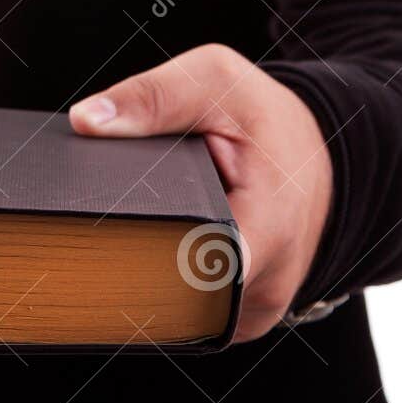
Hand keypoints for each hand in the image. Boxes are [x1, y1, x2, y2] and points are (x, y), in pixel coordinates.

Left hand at [69, 44, 333, 342]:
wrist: (315, 161)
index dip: (144, 255)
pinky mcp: (236, 320)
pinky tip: (150, 242)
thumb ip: (153, 96)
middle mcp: (266, 285)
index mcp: (270, 226)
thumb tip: (86, 121)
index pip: (200, 268)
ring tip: (128, 223)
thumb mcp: (216, 81)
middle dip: (130, 257)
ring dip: (144, 271)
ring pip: (177, 309)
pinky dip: (162, 280)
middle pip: (175, 294)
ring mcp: (251, 312)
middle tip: (94, 215)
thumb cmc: (268, 122)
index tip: (100, 234)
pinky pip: (190, 313)